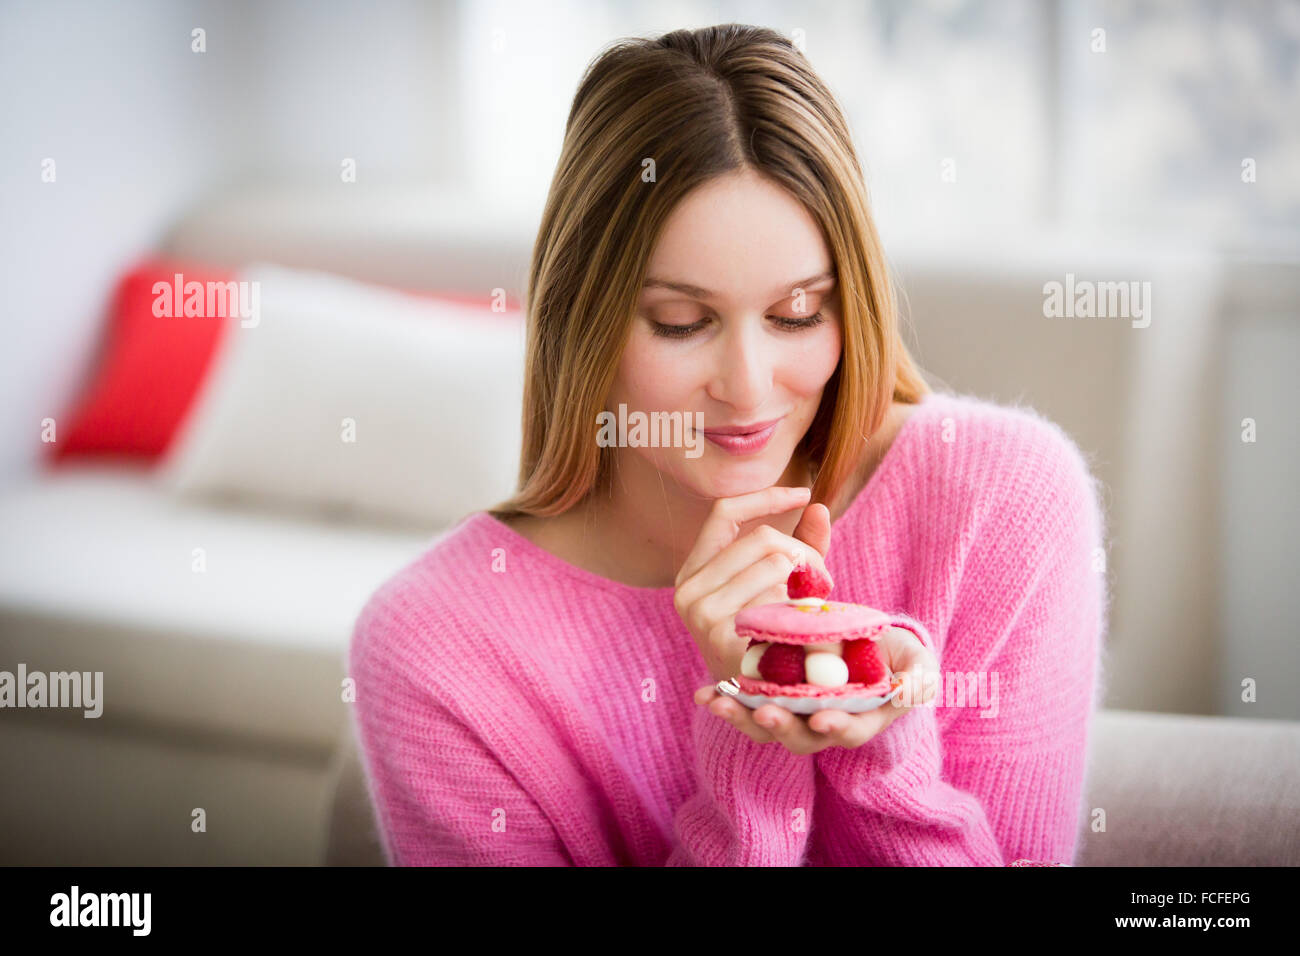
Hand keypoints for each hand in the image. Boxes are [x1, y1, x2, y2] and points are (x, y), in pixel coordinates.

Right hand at [673, 486, 833, 682]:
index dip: (766, 497)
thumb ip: (800, 546)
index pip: (725, 512)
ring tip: (811, 608)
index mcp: (693, 571)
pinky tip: (802, 627)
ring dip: (808, 581)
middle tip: (820, 580)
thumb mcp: (781, 586)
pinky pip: (779, 596)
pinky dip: (801, 607)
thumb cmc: (769, 636)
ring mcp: (702, 615)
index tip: (804, 493)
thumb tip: (817, 506)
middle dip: (803, 552)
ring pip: (775, 563)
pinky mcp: (723, 638)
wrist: (763, 700)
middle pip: (763, 538)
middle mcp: (688, 590)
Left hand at [695, 623, 939, 754]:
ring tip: (718, 701)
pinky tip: (702, 693)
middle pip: (799, 736)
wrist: (866, 642)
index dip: (836, 727)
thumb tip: (910, 688)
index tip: (823, 719)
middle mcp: (822, 724)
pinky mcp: (768, 695)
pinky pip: (743, 704)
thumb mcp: (915, 663)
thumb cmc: (896, 657)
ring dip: (740, 716)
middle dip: (780, 725)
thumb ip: (918, 677)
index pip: (848, 731)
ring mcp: (793, 712)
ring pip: (765, 725)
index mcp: (860, 720)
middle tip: (765, 712)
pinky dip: (722, 698)